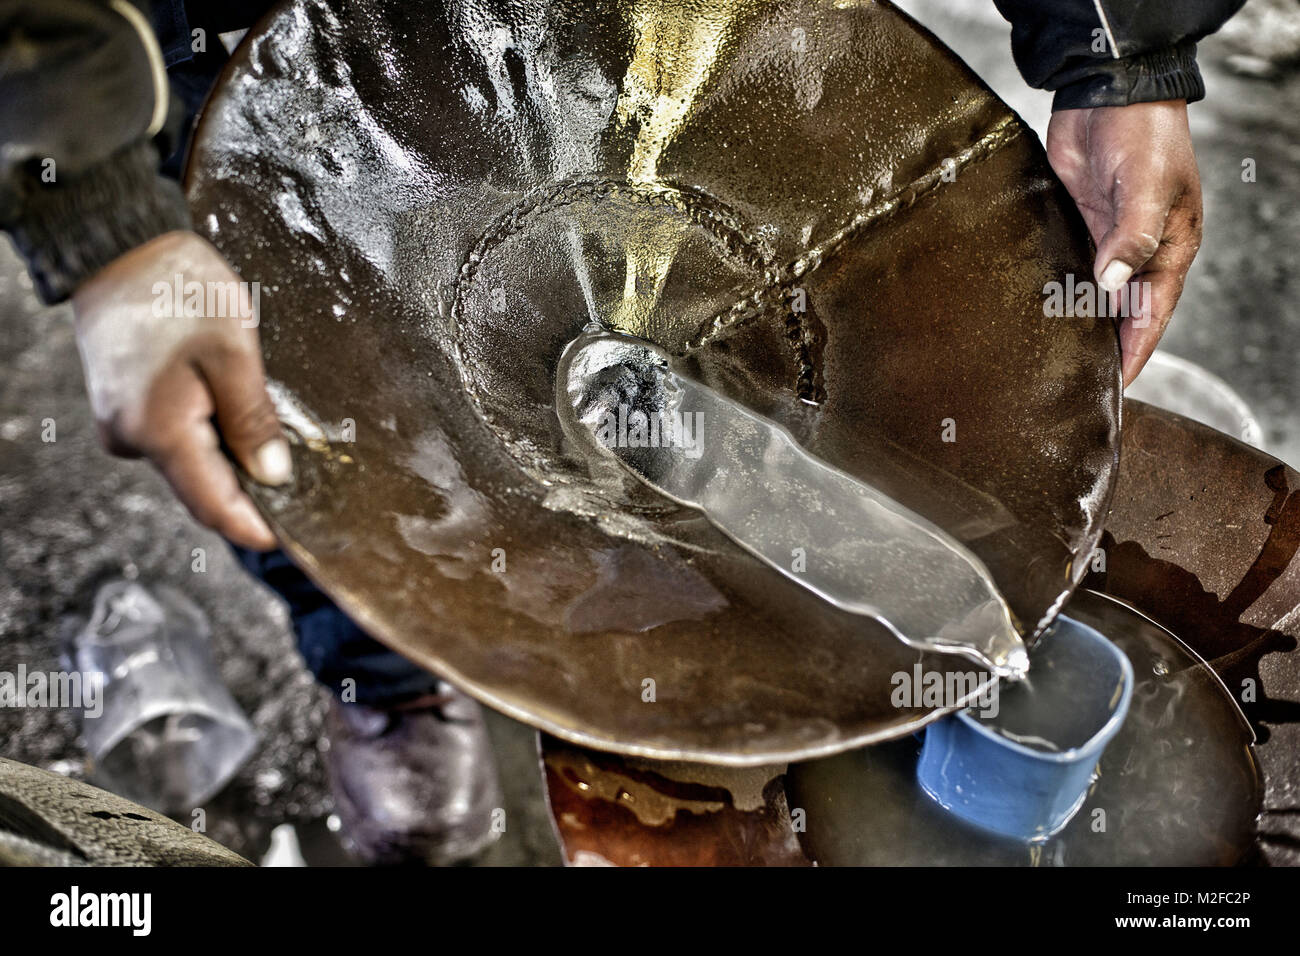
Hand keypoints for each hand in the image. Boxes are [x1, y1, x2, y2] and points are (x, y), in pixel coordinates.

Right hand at [72, 230, 290, 549]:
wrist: (119, 247)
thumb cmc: (175, 289)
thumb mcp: (233, 354)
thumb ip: (254, 421)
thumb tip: (273, 476)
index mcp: (160, 433)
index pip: (213, 506)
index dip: (254, 527)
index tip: (289, 537)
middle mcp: (132, 439)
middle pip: (203, 486)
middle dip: (249, 487)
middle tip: (299, 477)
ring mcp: (123, 424)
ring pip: (191, 461)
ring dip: (230, 455)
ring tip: (265, 426)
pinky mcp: (124, 407)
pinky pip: (175, 437)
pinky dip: (208, 433)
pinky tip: (231, 406)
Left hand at [1046, 100, 1202, 385]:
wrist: (1107, 93)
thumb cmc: (1144, 135)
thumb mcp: (1147, 187)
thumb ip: (1131, 237)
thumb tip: (1112, 283)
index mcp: (1167, 252)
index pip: (1150, 318)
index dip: (1132, 355)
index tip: (1112, 391)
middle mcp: (1135, 254)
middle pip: (1118, 315)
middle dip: (1099, 350)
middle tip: (1070, 388)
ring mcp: (1102, 242)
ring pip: (1087, 297)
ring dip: (1070, 325)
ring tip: (1044, 364)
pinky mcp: (1071, 227)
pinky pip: (1061, 270)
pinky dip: (1049, 293)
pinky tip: (1029, 316)